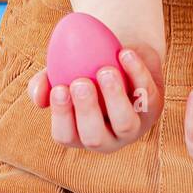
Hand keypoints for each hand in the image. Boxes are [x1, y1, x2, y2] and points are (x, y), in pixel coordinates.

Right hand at [27, 43, 163, 151]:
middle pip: (95, 138)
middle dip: (87, 111)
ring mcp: (132, 128)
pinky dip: (137, 73)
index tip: (59, 88)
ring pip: (125, 124)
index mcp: (78, 134)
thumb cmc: (83, 68)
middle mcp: (106, 138)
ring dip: (114, 97)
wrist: (120, 55)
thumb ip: (44, 84)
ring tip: (104, 70)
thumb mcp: (61, 72)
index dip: (61, 116)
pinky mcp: (153, 109)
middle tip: (80, 82)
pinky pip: (147, 95)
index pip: (65, 136)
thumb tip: (39, 97)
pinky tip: (125, 53)